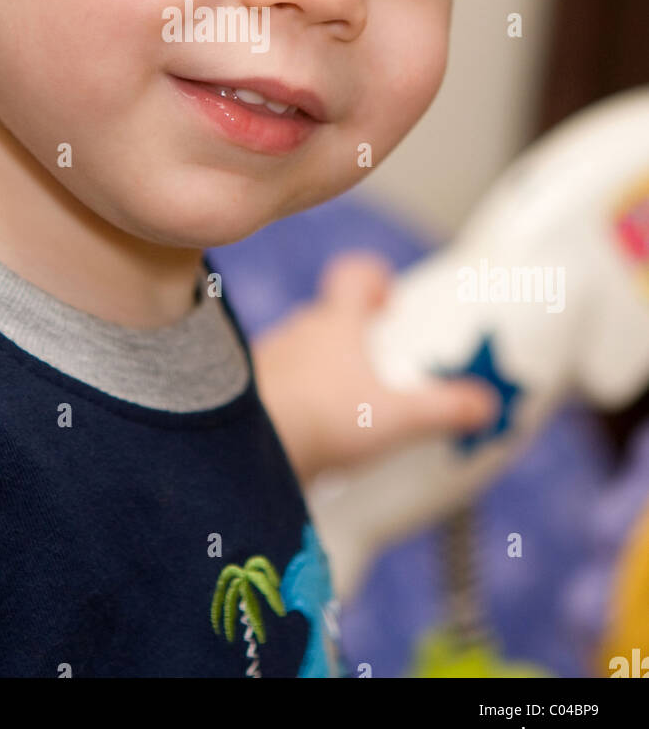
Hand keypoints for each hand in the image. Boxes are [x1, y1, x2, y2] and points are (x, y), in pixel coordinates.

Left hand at [251, 251, 499, 484]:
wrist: (243, 453)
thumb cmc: (322, 420)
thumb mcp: (396, 417)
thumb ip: (443, 408)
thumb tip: (486, 402)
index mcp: (336, 323)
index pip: (351, 275)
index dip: (372, 278)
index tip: (388, 297)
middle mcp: (299, 332)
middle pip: (329, 317)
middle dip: (354, 336)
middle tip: (380, 365)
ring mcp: (271, 360)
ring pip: (303, 352)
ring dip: (324, 371)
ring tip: (348, 408)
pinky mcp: (251, 395)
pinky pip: (280, 386)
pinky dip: (299, 400)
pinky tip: (313, 433)